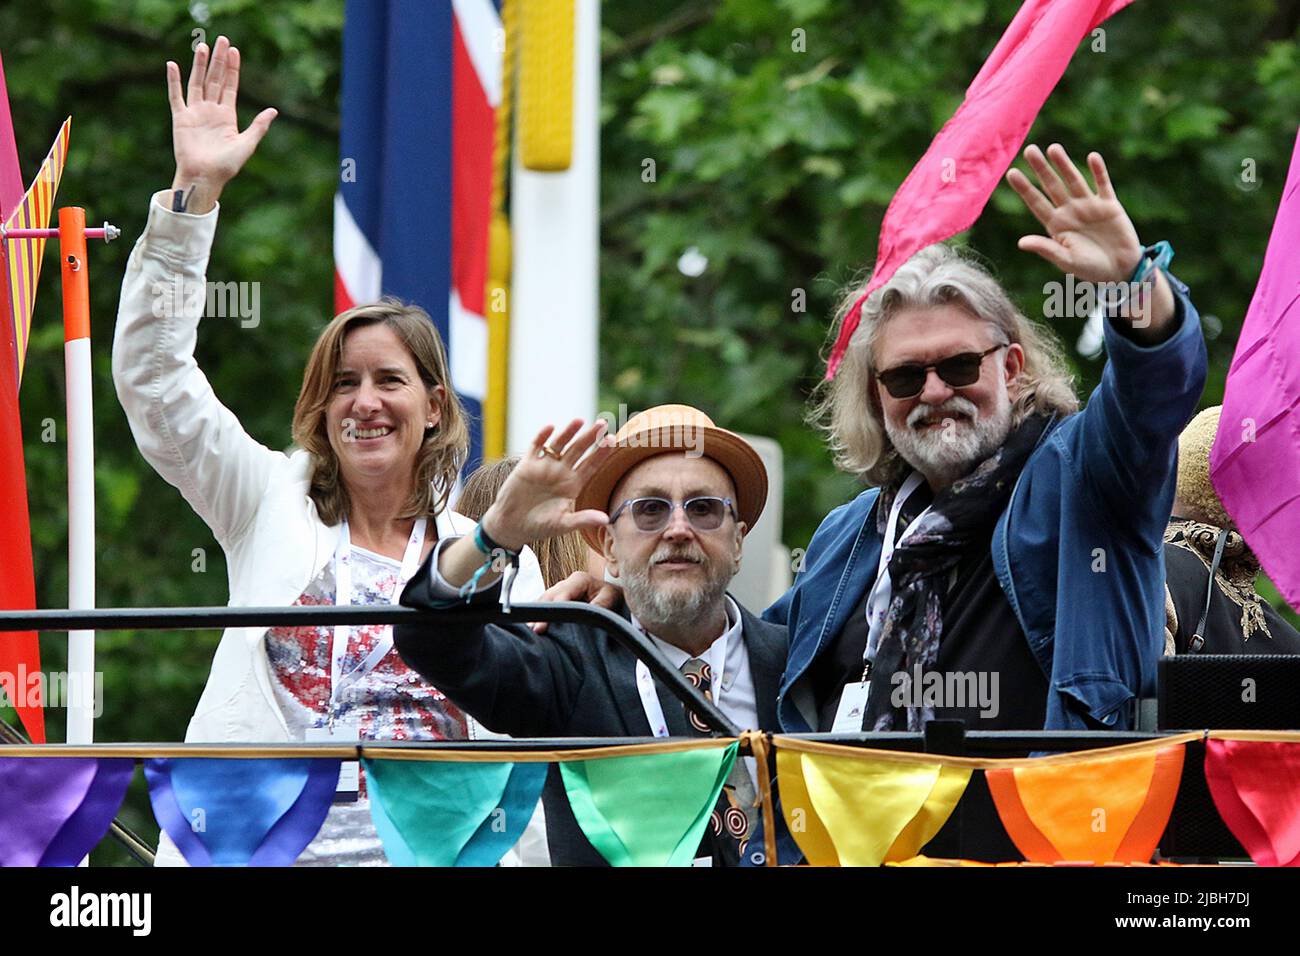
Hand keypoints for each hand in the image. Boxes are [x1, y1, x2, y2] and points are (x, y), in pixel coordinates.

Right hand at [166, 36, 276, 211]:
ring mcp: (195, 113)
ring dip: (200, 65)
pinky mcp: (181, 118)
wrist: (205, 177)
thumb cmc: (227, 166)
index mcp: (227, 116)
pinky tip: (173, 65)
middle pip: (215, 79)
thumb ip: (258, 126)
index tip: (234, 51)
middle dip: (219, 60)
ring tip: (203, 47)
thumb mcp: (247, 144)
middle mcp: (211, 111)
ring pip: (197, 83)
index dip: (232, 69)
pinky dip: (174, 81)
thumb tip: (273, 110)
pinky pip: (176, 96)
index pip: (230, 86)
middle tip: (222, 39)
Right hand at [480, 420, 614, 553]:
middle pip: (578, 450)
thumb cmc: (539, 527)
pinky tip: (550, 428)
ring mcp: (544, 467)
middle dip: (590, 437)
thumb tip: (606, 519)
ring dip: (568, 432)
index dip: (601, 453)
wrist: (511, 526)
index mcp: (573, 485)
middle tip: (602, 423)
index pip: (591, 465)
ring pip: (559, 445)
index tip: (612, 440)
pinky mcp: (527, 465)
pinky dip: (542, 437)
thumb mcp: (562, 524)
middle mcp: (561, 472)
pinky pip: (536, 447)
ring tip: (579, 420)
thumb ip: (583, 519)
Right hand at [529, 571, 624, 633]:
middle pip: (548, 597)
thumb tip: (591, 611)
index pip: (562, 594)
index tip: (549, 621)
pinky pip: (543, 607)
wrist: (613, 596)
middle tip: (535, 629)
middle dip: (542, 613)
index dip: (555, 608)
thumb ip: (601, 604)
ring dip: (536, 616)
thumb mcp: (611, 598)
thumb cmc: (612, 596)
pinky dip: (537, 616)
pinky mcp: (555, 600)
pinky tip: (531, 626)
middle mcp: (566, 584)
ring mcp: (558, 591)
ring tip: (529, 630)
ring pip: (542, 602)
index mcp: (579, 579)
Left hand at [1005, 144, 1142, 283]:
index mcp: (1056, 224)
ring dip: (1064, 164)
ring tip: (1053, 148)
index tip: (1011, 173)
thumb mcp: (1066, 260)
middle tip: (1029, 150)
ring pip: (1074, 180)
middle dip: (1041, 169)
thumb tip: (1021, 242)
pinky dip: (1098, 171)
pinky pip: (1103, 184)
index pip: (1036, 203)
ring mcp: (1089, 206)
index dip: (1024, 188)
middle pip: (1052, 186)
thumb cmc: (1089, 269)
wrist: (1119, 271)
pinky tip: (1092, 157)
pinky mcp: (1109, 205)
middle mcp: (1069, 211)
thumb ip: (1046, 248)